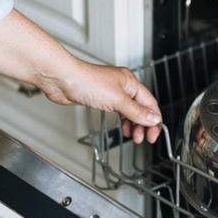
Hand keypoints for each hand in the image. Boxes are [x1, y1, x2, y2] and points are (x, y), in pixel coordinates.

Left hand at [38, 61, 162, 143]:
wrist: (63, 80)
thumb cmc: (86, 81)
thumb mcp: (117, 100)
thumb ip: (136, 111)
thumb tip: (152, 119)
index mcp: (130, 82)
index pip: (149, 102)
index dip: (154, 119)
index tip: (154, 133)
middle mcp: (123, 86)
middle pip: (141, 108)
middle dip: (143, 124)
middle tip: (143, 138)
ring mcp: (112, 92)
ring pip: (130, 111)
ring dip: (134, 124)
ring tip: (133, 136)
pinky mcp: (101, 98)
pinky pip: (119, 111)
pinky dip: (123, 121)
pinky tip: (123, 127)